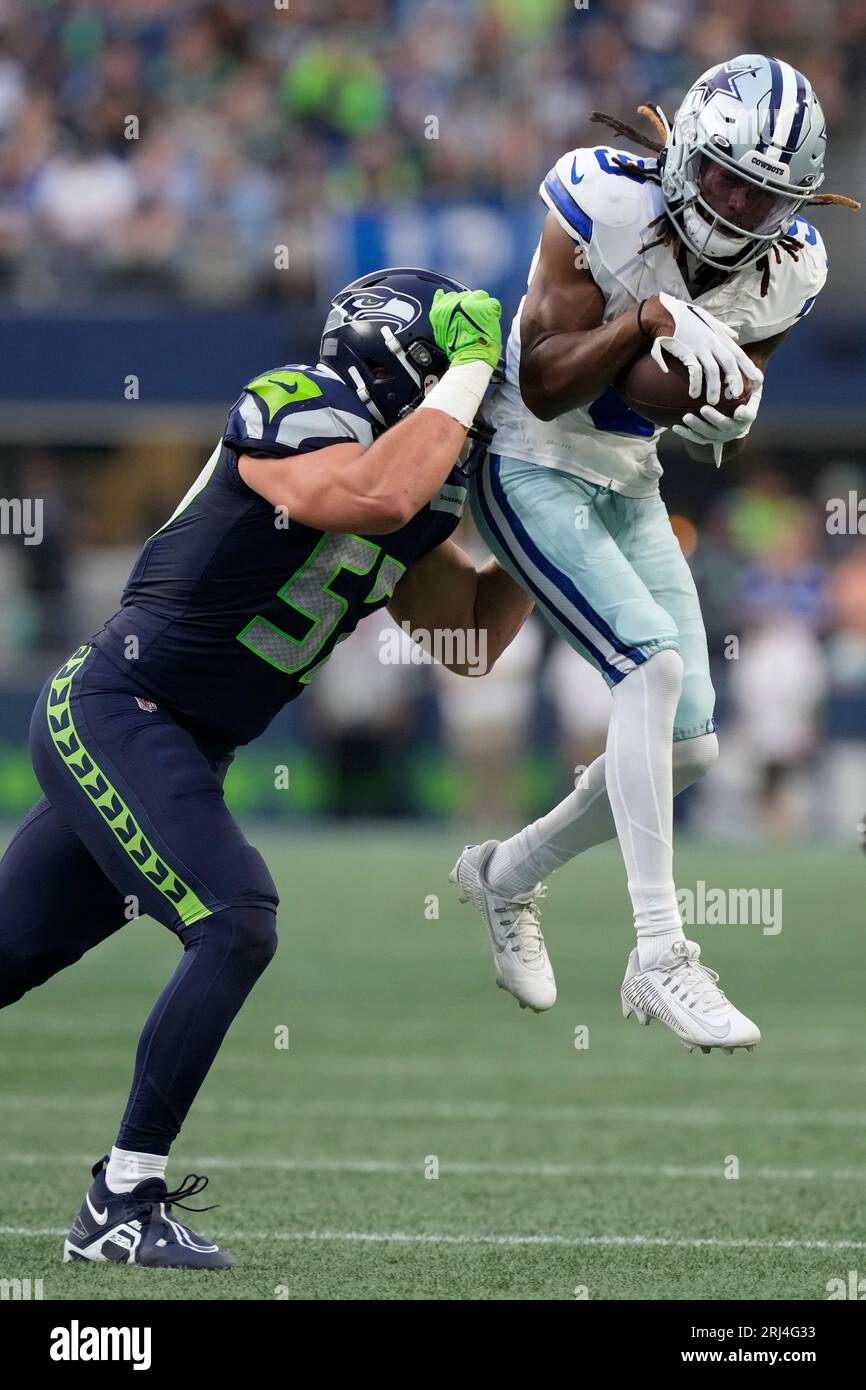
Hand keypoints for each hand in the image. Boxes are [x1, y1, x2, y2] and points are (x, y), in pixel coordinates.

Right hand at [430, 288, 501, 368]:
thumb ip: (440, 312)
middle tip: (474, 321)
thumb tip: (439, 295)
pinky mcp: (484, 306)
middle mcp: (453, 304)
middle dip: (471, 306)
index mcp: (440, 310)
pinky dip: (494, 312)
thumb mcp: (440, 331)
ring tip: (483, 322)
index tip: (463, 314)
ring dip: (483, 306)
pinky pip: (492, 302)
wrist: (471, 358)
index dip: (459, 306)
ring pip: (480, 296)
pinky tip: (490, 322)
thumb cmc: (457, 350)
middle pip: (466, 295)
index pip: (450, 296)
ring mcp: (469, 304)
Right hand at [647, 292, 763, 405]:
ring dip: (714, 387)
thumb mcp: (708, 319)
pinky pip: (693, 371)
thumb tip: (735, 336)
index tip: (758, 381)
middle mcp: (713, 342)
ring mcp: (700, 347)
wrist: (666, 313)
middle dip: (735, 380)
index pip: (739, 354)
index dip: (750, 368)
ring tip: (713, 402)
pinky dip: (695, 383)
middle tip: (738, 396)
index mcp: (720, 336)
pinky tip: (694, 394)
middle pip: (729, 362)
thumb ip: (723, 329)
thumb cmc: (686, 316)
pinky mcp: (686, 352)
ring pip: (712, 370)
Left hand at [671, 384, 761, 465]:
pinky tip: (675, 427)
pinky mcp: (709, 439)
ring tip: (686, 417)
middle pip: (725, 425)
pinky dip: (685, 434)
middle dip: (714, 418)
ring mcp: (721, 435)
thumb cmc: (741, 394)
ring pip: (708, 434)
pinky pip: (696, 438)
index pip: (749, 415)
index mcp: (746, 415)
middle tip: (704, 409)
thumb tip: (756, 373)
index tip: (739, 411)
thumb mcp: (750, 387)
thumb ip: (752, 381)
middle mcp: (735, 428)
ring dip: (697, 426)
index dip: (744, 415)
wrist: (734, 415)